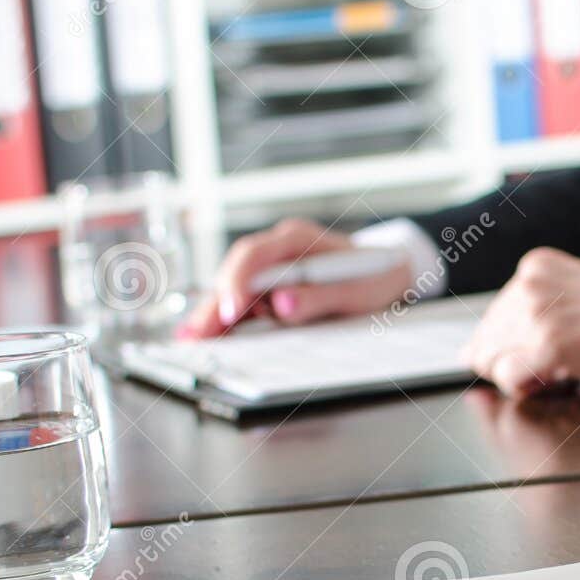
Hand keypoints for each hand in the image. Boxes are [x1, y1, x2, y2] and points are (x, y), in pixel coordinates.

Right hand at [179, 218, 410, 337]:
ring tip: (191, 340)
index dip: (238, 283)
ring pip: (235, 288)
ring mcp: (273, 267)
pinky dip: (227, 318)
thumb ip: (319, 297)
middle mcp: (278, 249)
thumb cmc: (372, 278)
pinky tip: (206, 335)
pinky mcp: (272, 286)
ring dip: (214, 313)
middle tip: (195, 334)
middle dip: (215, 303)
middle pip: (236, 272)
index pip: (255, 255)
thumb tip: (282, 304)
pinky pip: (244, 301)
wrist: (387, 272)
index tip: (230, 311)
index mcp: (297, 239)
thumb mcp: (355, 291)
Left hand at [462, 249, 579, 396]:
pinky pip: (510, 379)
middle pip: (485, 343)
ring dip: (522, 376)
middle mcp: (529, 285)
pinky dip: (530, 388)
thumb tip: (476, 352)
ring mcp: (537, 313)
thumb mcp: (574, 295)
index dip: (506, 349)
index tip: (532, 358)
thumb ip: (530, 314)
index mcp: (535, 268)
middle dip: (510, 364)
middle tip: (552, 368)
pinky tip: (563, 378)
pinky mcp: (549, 345)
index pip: (488, 322)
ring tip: (562, 370)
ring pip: (493, 362)